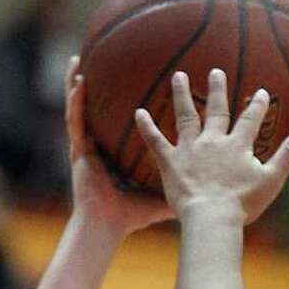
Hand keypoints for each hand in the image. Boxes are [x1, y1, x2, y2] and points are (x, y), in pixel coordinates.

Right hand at [66, 61, 169, 238]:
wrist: (107, 227)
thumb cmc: (131, 217)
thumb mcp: (163, 193)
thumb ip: (186, 182)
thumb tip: (214, 179)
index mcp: (117, 155)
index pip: (122, 125)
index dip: (125, 105)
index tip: (135, 83)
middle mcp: (101, 147)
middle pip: (102, 111)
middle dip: (103, 86)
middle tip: (108, 61)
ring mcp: (87, 148)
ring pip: (82, 110)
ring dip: (77, 86)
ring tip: (77, 61)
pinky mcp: (78, 151)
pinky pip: (76, 121)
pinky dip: (74, 101)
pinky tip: (77, 82)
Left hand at [135, 68, 288, 224]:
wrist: (211, 217)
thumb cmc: (242, 204)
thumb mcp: (272, 180)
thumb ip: (288, 155)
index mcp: (237, 145)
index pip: (250, 119)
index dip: (257, 105)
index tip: (261, 92)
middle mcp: (213, 141)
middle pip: (216, 110)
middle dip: (217, 90)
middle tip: (216, 71)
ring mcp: (190, 149)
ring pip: (186, 116)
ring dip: (182, 95)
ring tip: (178, 76)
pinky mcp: (170, 163)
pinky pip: (156, 141)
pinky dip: (146, 127)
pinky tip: (138, 112)